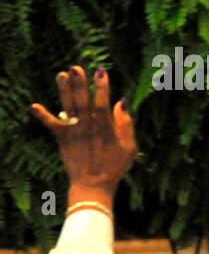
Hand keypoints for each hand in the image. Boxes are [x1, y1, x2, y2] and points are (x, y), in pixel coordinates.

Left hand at [31, 66, 137, 201]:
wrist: (93, 185)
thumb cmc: (115, 166)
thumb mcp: (129, 147)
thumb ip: (126, 125)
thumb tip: (121, 102)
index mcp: (106, 130)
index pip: (103, 105)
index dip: (101, 88)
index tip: (100, 72)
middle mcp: (88, 128)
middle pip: (83, 103)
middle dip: (79, 85)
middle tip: (76, 68)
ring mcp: (74, 133)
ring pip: (68, 108)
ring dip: (64, 91)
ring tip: (61, 74)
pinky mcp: (62, 139)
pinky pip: (52, 125)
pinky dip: (43, 116)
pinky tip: (34, 106)